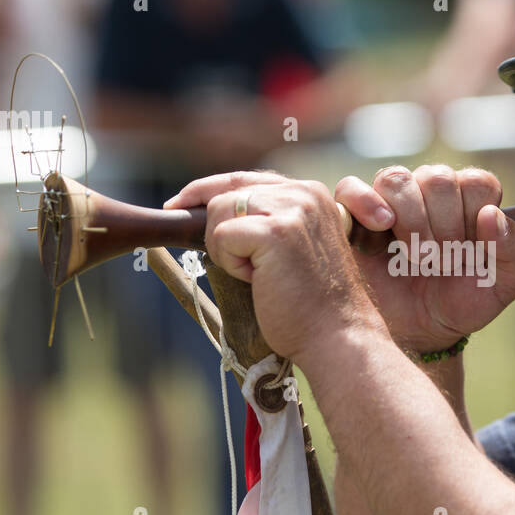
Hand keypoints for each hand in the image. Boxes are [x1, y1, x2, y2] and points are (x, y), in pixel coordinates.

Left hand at [164, 172, 386, 364]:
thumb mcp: (292, 247)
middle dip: (218, 231)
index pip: (244, 178)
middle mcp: (304, 192)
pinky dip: (230, 264)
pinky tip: (259, 280)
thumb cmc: (311, 303)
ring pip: (219, 212)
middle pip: (226, 192)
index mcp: (311, 192)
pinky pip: (221, 236)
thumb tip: (210, 205)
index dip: (206, 190)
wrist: (336, 335)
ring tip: (259, 276)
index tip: (178, 203)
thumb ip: (268, 219)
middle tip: (239, 266)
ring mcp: (291, 209)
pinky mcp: (274, 232)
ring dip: (226, 251)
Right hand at [334, 165, 514, 352]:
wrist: (418, 332)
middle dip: (445, 227)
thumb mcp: (503, 286)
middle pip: (438, 178)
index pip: (478, 182)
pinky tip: (383, 227)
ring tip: (416, 258)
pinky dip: (366, 202)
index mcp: (469, 198)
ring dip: (412, 222)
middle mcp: (429, 190)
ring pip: (398, 180)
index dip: (476, 218)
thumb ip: (514, 250)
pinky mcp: (353, 214)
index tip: (470, 252)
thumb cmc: (461, 301)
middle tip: (441, 263)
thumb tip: (492, 215)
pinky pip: (351, 188)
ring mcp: (389, 199)